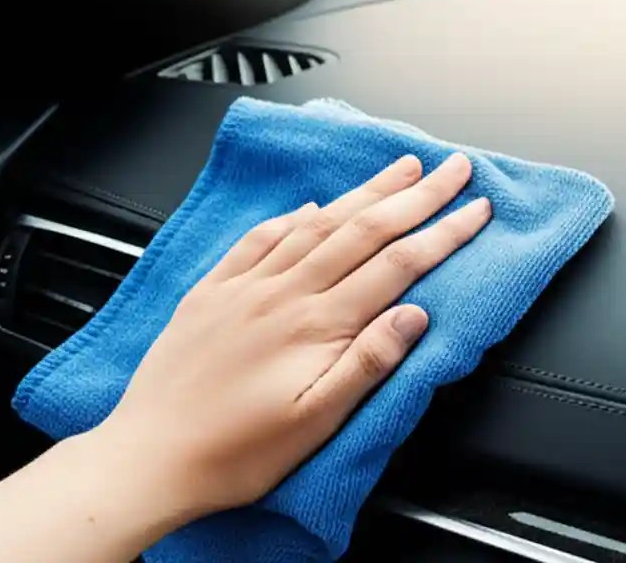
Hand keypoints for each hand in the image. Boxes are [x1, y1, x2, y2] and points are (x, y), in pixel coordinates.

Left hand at [94, 152, 489, 517]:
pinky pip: (259, 239)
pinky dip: (292, 215)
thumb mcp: (317, 421)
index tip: (477, 208)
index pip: (398, 264)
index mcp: (316, 324)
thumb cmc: (236, 453)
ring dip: (364, 191)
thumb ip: (369, 362)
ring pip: (317, 222)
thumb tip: (416, 315)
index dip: (443, 232)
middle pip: (364, 229)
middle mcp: (283, 293)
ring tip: (400, 168)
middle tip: (454, 168)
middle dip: (417, 195)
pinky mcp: (213, 293)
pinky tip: (310, 205)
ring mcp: (246, 287)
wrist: (149, 458)